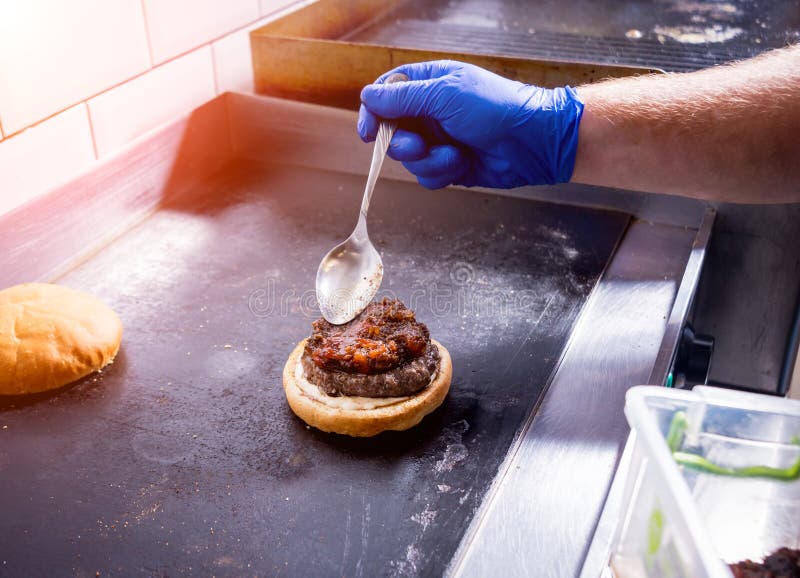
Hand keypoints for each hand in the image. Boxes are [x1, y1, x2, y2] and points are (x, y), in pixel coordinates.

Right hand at [358, 61, 583, 188]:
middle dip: (404, 144)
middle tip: (420, 145)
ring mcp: (440, 139)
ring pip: (409, 160)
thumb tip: (367, 96)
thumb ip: (403, 98)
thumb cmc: (494, 108)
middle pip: (392, 132)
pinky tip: (463, 164)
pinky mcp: (450, 165)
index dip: (372, 114)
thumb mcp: (444, 95)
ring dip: (429, 161)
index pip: (386, 95)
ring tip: (455, 154)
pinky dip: (441, 174)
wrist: (533, 141)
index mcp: (429, 84)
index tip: (368, 133)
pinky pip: (427, 177)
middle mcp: (431, 112)